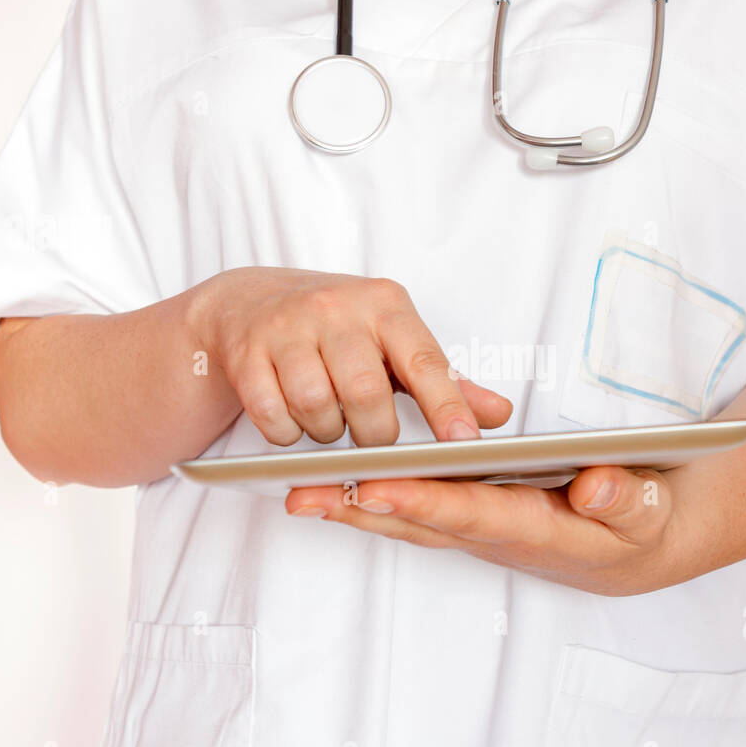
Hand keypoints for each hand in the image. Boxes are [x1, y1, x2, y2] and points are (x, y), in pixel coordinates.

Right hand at [189, 267, 511, 446]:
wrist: (249, 303)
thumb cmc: (338, 328)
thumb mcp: (395, 341)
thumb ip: (445, 381)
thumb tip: (498, 414)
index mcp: (385, 304)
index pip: (425, 362)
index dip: (446, 406)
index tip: (464, 443)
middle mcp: (337, 308)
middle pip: (366, 395)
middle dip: (375, 434)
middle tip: (373, 437)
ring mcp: (287, 327)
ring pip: (316, 406)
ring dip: (328, 433)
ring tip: (332, 422)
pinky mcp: (247, 352)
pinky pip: (273, 414)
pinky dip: (287, 433)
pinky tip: (295, 421)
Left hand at [284, 466, 678, 595]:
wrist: (634, 553)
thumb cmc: (641, 525)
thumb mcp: (650, 509)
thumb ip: (624, 499)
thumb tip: (593, 486)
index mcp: (539, 527)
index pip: (473, 512)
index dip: (424, 501)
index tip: (374, 486)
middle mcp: (498, 534)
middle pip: (421, 523)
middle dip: (361, 509)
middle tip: (302, 495)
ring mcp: (481, 530)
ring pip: (410, 521)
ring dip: (355, 509)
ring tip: (299, 492)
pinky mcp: (474, 519)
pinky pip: (417, 513)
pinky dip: (375, 503)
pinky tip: (338, 489)